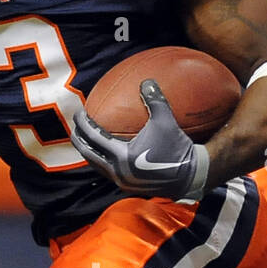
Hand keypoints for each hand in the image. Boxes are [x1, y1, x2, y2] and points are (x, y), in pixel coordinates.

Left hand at [72, 79, 210, 200]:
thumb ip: (155, 99)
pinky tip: (105, 154)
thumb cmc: (178, 147)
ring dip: (89, 153)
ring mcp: (122, 181)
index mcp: (121, 156)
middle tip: (75, 128)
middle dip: (79, 140)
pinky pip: (108, 172)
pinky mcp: (129, 186)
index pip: (93, 138)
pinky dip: (102, 161)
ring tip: (85, 142)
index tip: (78, 112)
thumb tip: (147, 80)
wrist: (191, 176)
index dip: (83, 124)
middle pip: (89, 155)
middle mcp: (117, 172)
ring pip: (97, 166)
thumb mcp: (166, 120)